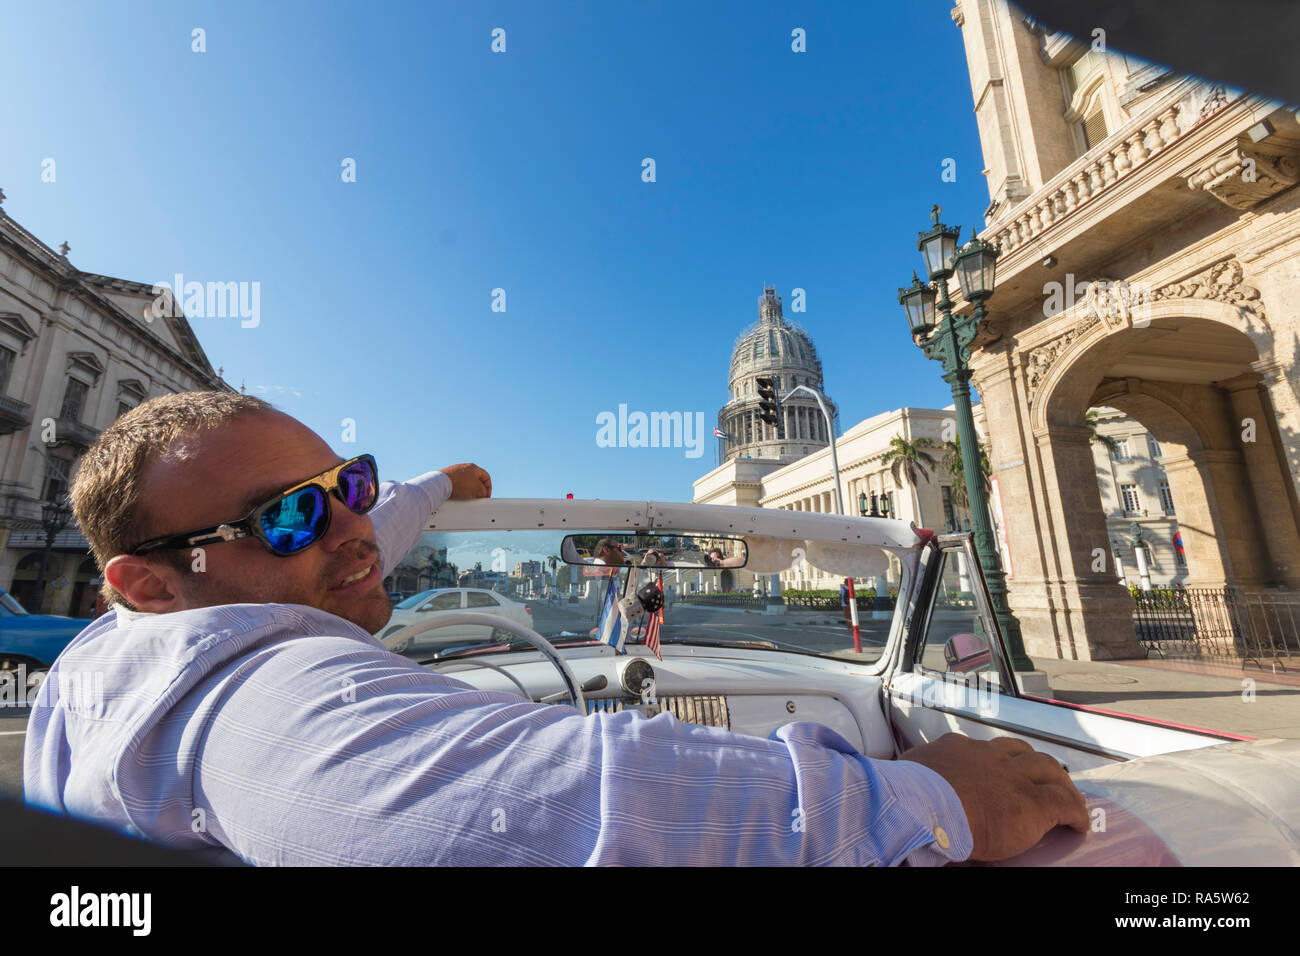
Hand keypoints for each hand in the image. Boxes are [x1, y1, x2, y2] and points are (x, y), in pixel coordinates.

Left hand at [440, 463, 491, 499]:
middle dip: (478, 489)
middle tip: (478, 497)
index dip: (488, 487)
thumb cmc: (459, 484)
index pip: (486, 477)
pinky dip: (459, 491)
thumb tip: (483, 494)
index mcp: (473, 467)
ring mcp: (455, 472)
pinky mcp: (447, 477)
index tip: (486, 495)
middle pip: (476, 480)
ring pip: (466, 483)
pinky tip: (458, 496)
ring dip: (468, 491)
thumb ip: (484, 491)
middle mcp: (464, 467)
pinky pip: (457, 485)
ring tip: (467, 498)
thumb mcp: (477, 489)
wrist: (440, 484)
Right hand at [900, 733, 1088, 860]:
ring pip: (1047, 769)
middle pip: (1021, 752)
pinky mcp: (1032, 803)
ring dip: (1059, 782)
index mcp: (957, 749)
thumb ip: (918, 771)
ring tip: (1066, 796)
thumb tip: (908, 780)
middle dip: (1034, 764)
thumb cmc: (908, 795)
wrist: (925, 806)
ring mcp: (1013, 777)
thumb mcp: (908, 772)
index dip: (997, 760)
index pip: (983, 749)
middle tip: (1041, 778)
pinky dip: (1075, 812)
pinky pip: (1064, 803)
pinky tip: (1079, 823)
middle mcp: (988, 756)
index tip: (998, 772)